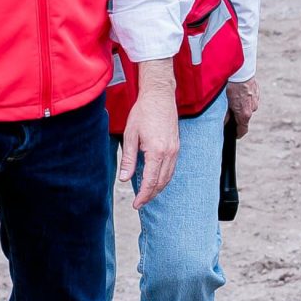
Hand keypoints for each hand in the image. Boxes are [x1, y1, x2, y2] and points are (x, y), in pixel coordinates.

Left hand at [120, 62, 180, 207]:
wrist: (160, 96)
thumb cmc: (143, 113)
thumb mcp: (130, 136)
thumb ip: (128, 159)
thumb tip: (124, 179)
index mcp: (157, 151)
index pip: (150, 181)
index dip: (143, 195)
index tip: (136, 204)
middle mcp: (169, 153)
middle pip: (161, 182)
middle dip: (151, 195)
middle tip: (140, 203)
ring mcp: (175, 150)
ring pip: (168, 176)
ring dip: (158, 188)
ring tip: (147, 194)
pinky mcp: (176, 146)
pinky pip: (172, 168)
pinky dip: (164, 178)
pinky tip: (155, 179)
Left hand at [227, 76, 260, 139]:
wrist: (240, 70)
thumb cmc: (230, 86)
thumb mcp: (224, 102)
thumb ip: (225, 114)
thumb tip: (224, 122)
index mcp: (244, 113)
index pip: (243, 130)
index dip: (238, 134)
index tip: (235, 136)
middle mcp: (252, 108)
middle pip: (244, 116)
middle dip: (237, 115)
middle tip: (228, 111)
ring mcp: (256, 99)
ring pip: (247, 105)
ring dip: (241, 104)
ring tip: (232, 97)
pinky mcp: (256, 90)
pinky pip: (250, 97)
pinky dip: (244, 96)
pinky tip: (237, 90)